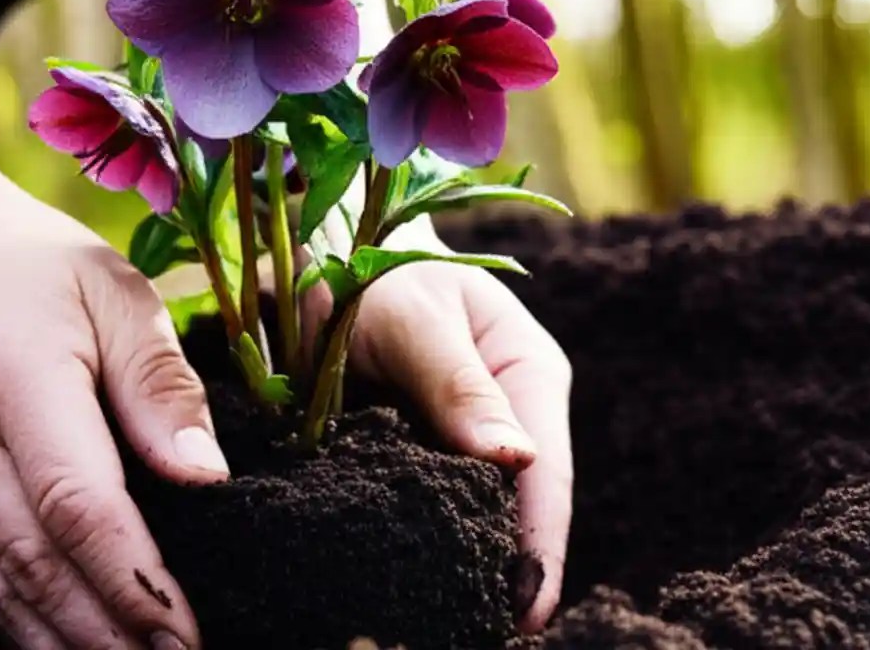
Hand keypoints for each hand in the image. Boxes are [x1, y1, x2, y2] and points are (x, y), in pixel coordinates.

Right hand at [0, 191, 226, 648]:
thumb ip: (160, 384)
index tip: (187, 632)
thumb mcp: (116, 294)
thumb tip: (205, 477)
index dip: (133, 579)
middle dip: (107, 633)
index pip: (76, 502)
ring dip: (63, 643)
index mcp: (16, 376)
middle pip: (35, 563)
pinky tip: (66, 647)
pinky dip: (16, 625)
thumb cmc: (38, 268)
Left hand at [302, 218, 572, 632]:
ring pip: (476, 511)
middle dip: (507, 568)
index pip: (546, 471)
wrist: (324, 257)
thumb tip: (514, 460)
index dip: (541, 543)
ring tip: (452, 621)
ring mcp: (465, 437)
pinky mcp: (422, 452)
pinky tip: (412, 579)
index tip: (526, 610)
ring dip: (467, 562)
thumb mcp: (414, 319)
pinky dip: (425, 540)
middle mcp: (508, 413)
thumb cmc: (375, 272)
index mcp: (528, 373)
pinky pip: (430, 503)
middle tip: (487, 632)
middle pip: (518, 504)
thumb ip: (456, 383)